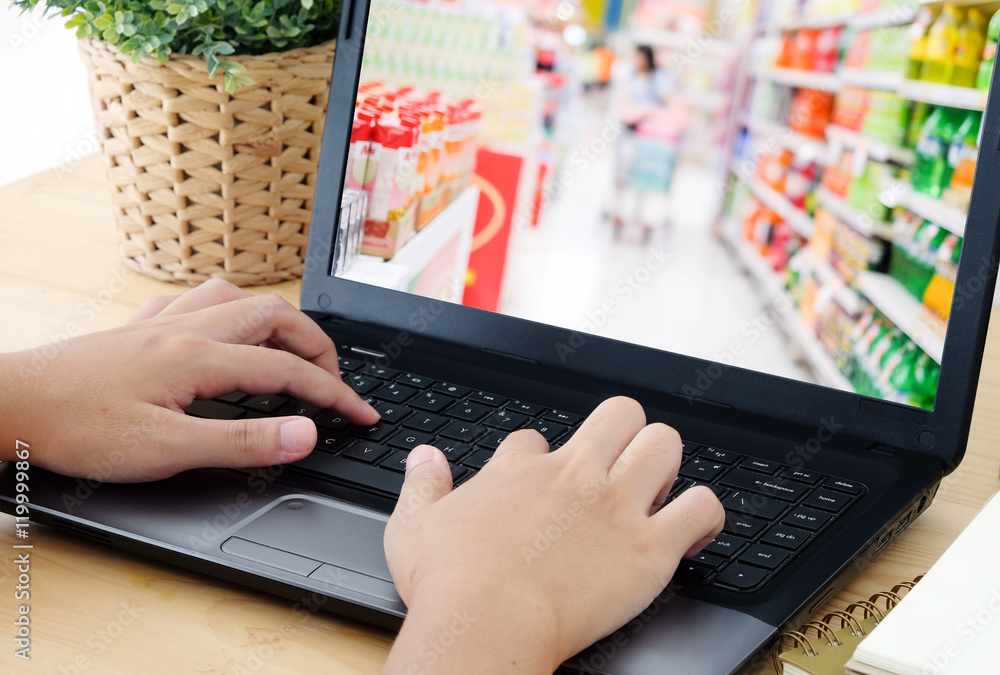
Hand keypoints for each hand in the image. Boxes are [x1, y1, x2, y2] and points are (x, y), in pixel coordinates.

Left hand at [0, 279, 378, 481]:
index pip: (290, 368)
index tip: (362, 414)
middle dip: (317, 346)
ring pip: (239, 298)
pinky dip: (229, 310)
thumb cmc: (77, 428)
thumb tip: (306, 434)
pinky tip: (222, 328)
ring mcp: (163, 323)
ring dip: (278, 319)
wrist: (8, 404)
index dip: (334, 393)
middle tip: (332, 382)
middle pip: (276, 316)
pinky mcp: (139, 329)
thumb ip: (243, 442)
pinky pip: (197, 300)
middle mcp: (188, 328)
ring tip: (291, 349)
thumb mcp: (167, 450)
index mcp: (201, 356)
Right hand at [382, 397, 724, 673]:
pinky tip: (690, 530)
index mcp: (521, 470)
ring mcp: (616, 506)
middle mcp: (575, 475)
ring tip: (654, 490)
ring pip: (665, 443)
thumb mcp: (412, 525)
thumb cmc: (448, 583)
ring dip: (664, 462)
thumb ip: (422, 484)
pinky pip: (702, 507)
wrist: (485, 624)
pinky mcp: (648, 548)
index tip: (539, 486)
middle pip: (618, 414)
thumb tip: (424, 457)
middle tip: (615, 468)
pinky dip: (703, 515)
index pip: (537, 439)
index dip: (540, 460)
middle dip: (621, 434)